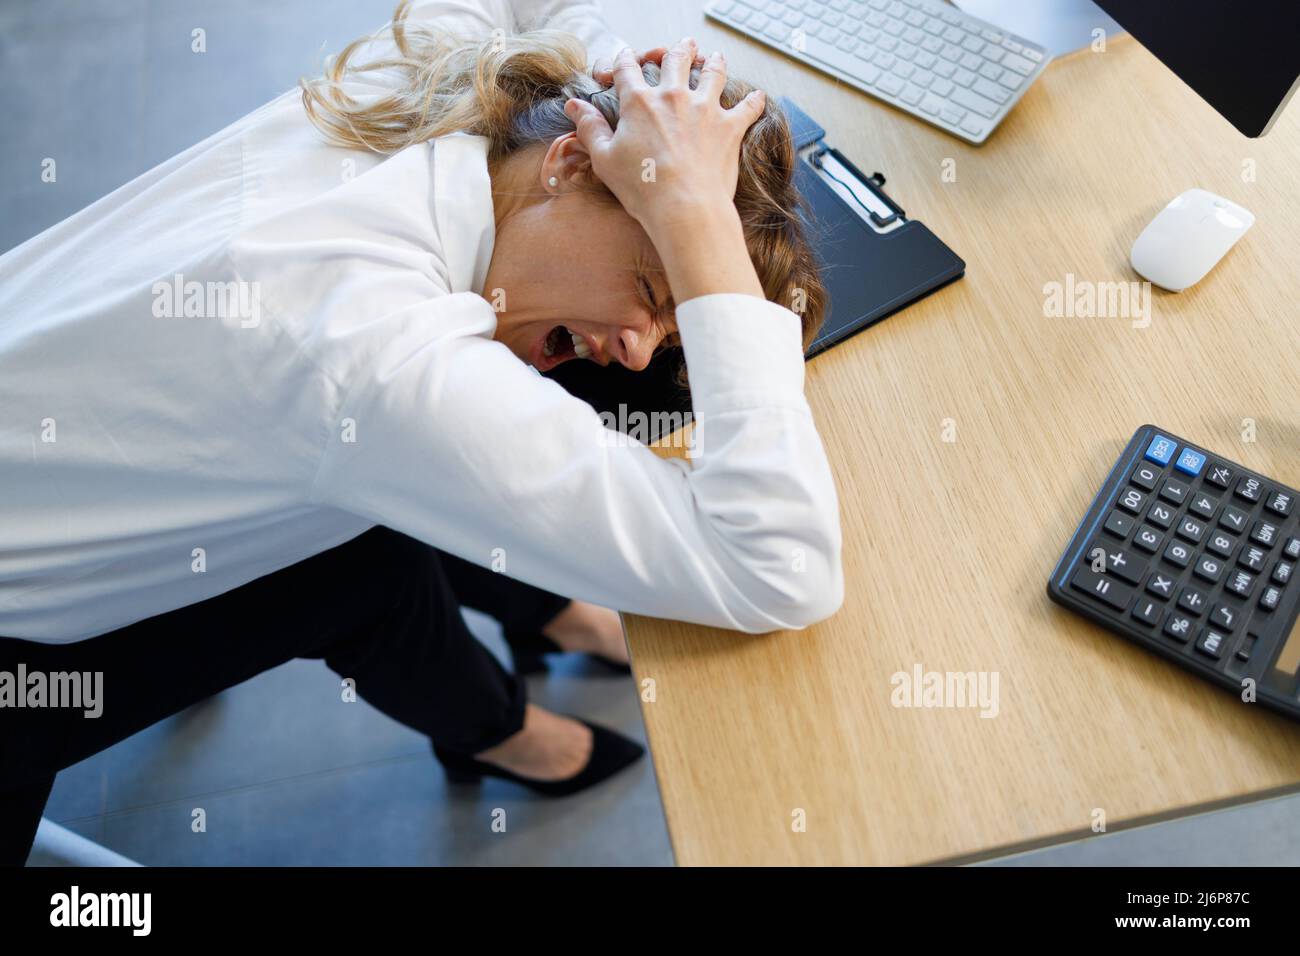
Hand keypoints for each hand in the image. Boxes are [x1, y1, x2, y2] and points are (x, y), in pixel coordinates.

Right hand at [565, 38, 765, 240]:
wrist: (685, 208)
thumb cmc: (642, 188)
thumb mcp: (604, 160)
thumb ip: (589, 128)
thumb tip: (573, 106)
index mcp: (640, 102)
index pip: (628, 70)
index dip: (623, 61)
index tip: (624, 59)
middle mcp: (674, 96)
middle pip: (676, 60)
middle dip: (677, 50)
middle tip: (682, 45)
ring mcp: (706, 109)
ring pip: (713, 72)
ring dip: (714, 62)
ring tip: (715, 56)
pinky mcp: (730, 127)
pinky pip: (747, 107)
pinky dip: (753, 101)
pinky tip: (757, 95)